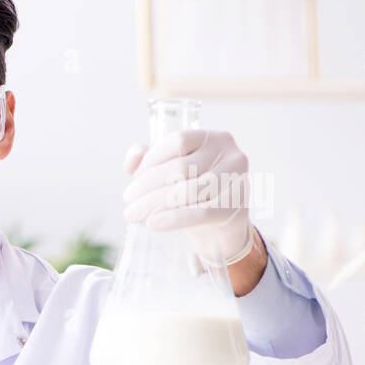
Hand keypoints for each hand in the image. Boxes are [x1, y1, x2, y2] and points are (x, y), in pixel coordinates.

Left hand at [122, 129, 253, 265]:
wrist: (221, 225)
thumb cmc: (194, 192)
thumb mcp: (173, 173)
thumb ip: (150, 161)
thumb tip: (131, 161)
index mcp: (213, 138)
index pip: (178, 141)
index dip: (152, 158)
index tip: (134, 176)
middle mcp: (230, 154)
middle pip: (179, 168)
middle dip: (147, 186)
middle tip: (128, 200)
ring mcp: (237, 180)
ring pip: (186, 191)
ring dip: (153, 204)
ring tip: (132, 214)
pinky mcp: (235, 206)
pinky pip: (200, 213)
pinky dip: (174, 219)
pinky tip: (153, 224)